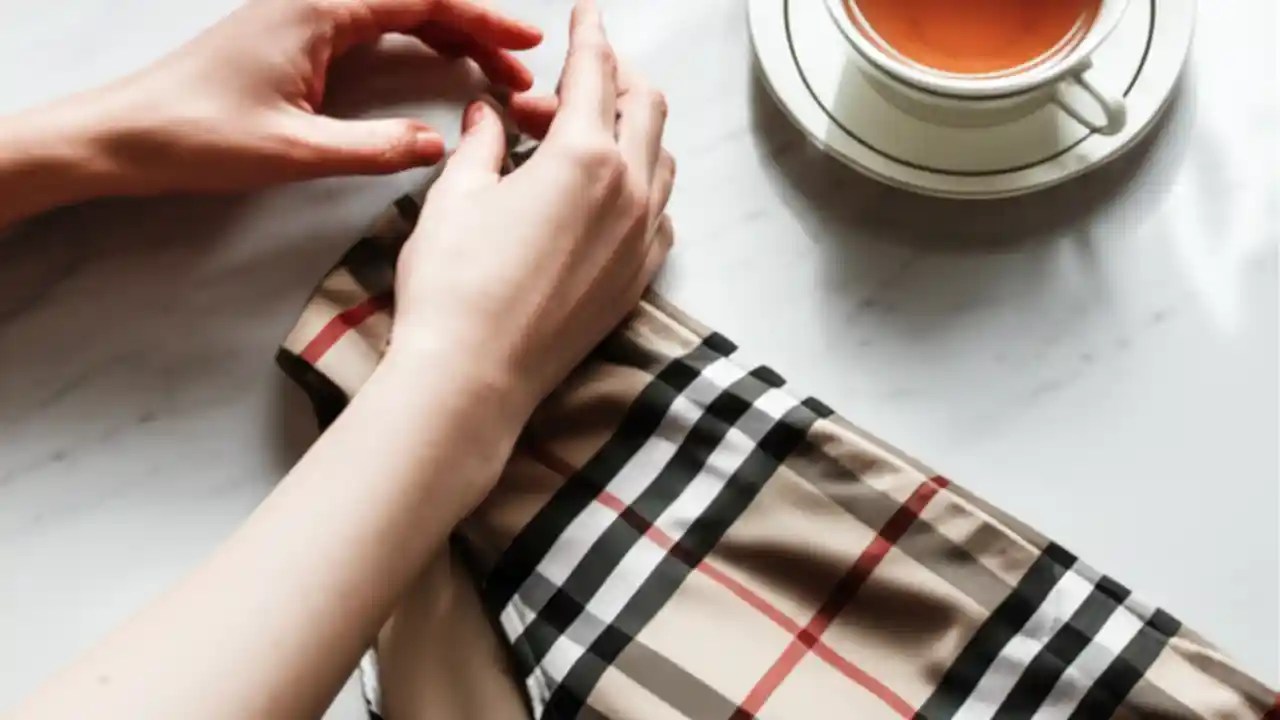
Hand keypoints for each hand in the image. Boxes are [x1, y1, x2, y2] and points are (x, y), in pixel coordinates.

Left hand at [76, 0, 541, 194]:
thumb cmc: (197, 137)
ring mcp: (301, 13)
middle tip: (522, 66)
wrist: (124, 134)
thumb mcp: (295, 152)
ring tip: (493, 68)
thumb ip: (374, 148)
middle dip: (475, 26)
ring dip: (448, 31)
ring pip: (396, 8)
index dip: (481, 19)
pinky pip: (372, 22)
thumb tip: (439, 144)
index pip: (420, 0)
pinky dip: (415, 37)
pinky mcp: (293, 34)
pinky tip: (436, 61)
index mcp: (317, 9)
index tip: (526, 42)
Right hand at [390, 0, 673, 420]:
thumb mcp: (456, 198)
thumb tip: (486, 116)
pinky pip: (662, 213)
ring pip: (663, 158)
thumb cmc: (455, 287)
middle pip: (646, 107)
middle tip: (570, 82)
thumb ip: (481, 145)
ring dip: (628, 133)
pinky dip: (642, 187)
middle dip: (614, 78)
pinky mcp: (640, 278)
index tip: (586, 13)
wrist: (475, 379)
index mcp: (584, 158)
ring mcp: (643, 239)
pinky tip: (602, 195)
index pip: (596, 73)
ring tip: (574, 141)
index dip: (589, 34)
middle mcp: (630, 193)